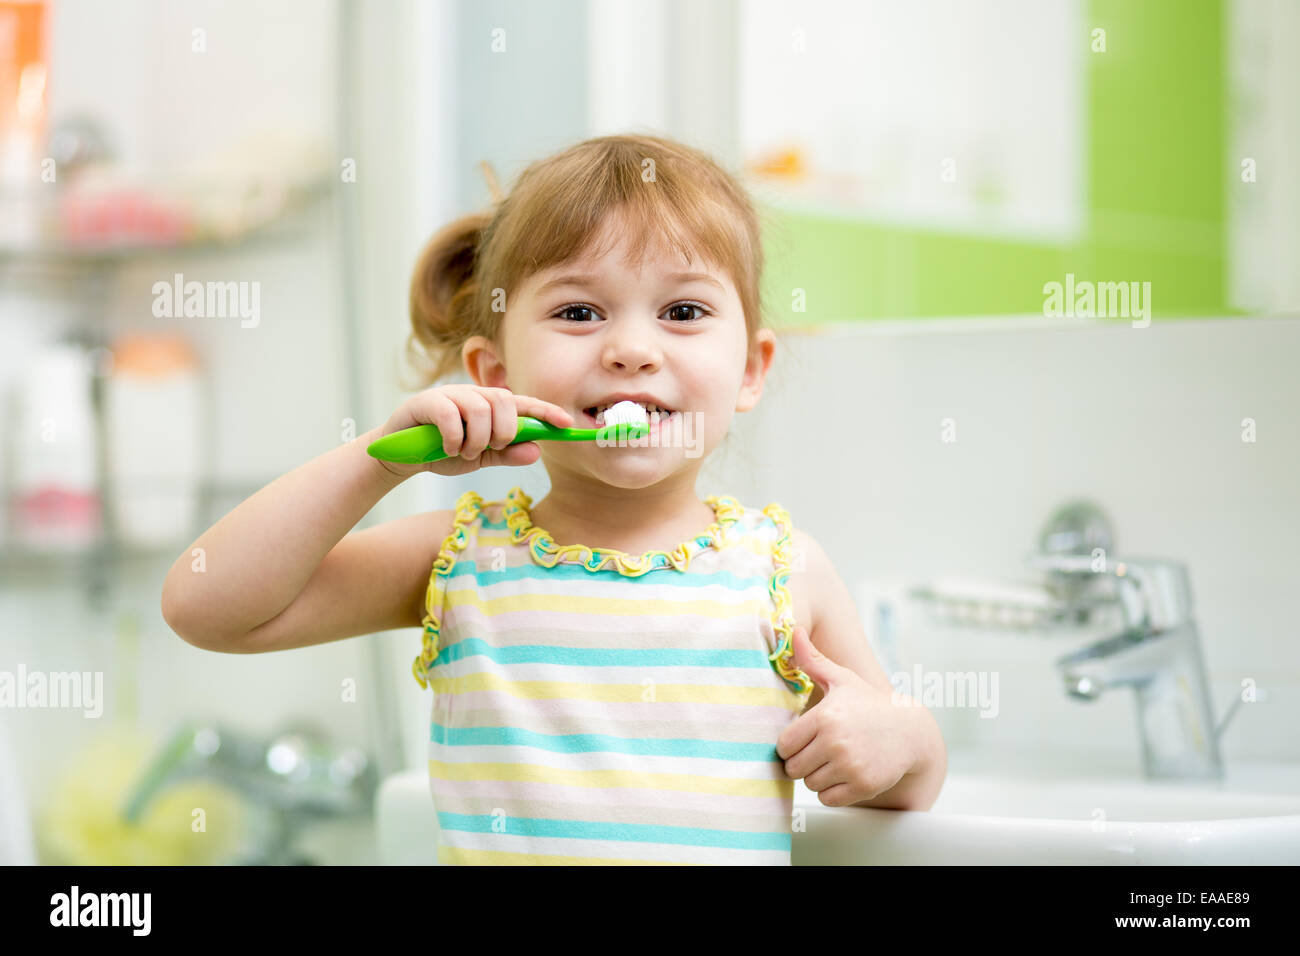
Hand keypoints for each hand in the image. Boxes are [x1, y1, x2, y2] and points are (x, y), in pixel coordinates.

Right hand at [373, 384, 573, 477]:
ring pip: (480, 408)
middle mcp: (473, 395)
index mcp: (490, 407)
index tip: (566, 424)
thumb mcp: (479, 459)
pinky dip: (454, 438)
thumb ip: (506, 454)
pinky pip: (450, 415)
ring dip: (477, 439)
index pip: (523, 405)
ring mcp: (449, 395)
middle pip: (504, 401)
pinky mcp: (426, 401)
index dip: (545, 412)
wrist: (399, 455)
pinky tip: (447, 449)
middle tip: (489, 449)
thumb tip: (536, 451)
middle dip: (504, 431)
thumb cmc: (441, 452)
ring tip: (464, 453)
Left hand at [776, 624, 917, 806]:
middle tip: (818, 752)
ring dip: (818, 777)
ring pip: (810, 784)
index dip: (790, 744)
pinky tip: (845, 774)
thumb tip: (793, 629)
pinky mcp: (863, 786)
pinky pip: (828, 799)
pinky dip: (832, 791)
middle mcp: (836, 742)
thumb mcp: (843, 679)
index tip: (803, 739)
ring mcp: (850, 766)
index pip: (784, 745)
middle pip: (794, 768)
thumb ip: (813, 660)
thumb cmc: (869, 704)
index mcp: (825, 716)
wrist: (910, 731)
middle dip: (802, 762)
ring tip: (834, 761)